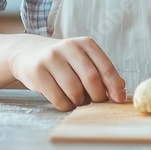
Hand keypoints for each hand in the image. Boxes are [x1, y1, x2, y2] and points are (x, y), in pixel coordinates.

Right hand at [8, 34, 125, 110]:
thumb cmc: (64, 61)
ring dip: (81, 102)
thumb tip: (121, 90)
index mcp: (86, 43)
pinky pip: (58, 98)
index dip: (114, 85)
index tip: (120, 99)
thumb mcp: (83, 60)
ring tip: (80, 99)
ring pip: (74, 91)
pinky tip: (66, 101)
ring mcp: (52, 58)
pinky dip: (66, 105)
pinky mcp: (38, 72)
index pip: (105, 66)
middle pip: (91, 78)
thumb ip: (101, 72)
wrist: (30, 54)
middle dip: (98, 96)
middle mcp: (69, 47)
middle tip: (97, 102)